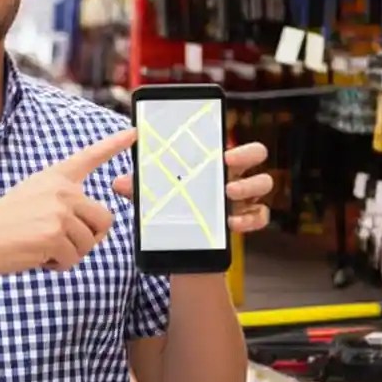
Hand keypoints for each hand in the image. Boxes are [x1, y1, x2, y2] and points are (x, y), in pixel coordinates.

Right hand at [0, 129, 136, 276]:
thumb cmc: (4, 225)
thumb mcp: (33, 197)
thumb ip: (63, 201)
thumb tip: (96, 224)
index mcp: (55, 177)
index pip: (89, 157)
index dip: (114, 144)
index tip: (135, 132)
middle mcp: (61, 190)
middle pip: (104, 220)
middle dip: (87, 238)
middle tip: (58, 240)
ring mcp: (59, 211)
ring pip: (90, 243)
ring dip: (69, 253)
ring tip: (40, 246)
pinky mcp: (55, 235)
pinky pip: (74, 259)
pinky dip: (57, 265)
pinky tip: (36, 256)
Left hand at [112, 141, 272, 233]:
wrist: (182, 247)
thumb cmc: (170, 210)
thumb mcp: (153, 197)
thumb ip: (139, 188)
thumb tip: (117, 182)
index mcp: (210, 162)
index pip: (227, 138)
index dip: (225, 134)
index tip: (217, 145)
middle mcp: (232, 174)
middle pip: (256, 152)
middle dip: (247, 153)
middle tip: (227, 162)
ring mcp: (243, 197)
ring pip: (264, 182)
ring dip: (250, 185)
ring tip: (228, 192)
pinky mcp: (246, 220)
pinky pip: (261, 215)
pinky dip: (250, 218)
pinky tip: (232, 223)